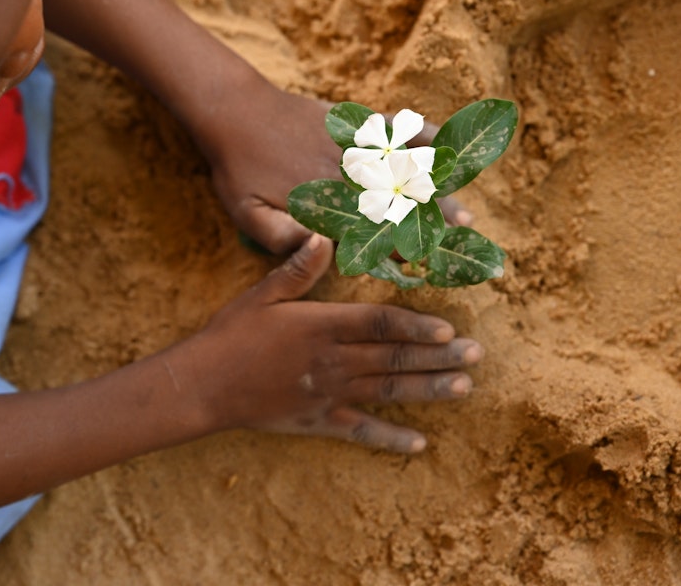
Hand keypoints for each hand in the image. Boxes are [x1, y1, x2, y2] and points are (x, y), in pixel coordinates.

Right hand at [178, 234, 482, 452]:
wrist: (205, 385)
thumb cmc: (231, 334)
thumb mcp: (262, 294)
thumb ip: (297, 269)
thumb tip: (325, 237)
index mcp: (321, 325)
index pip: (378, 324)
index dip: (415, 325)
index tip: (447, 328)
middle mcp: (332, 361)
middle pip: (394, 358)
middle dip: (438, 357)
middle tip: (476, 355)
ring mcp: (328, 394)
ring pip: (388, 391)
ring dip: (428, 390)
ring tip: (464, 388)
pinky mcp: (319, 420)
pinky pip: (361, 431)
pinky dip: (391, 439)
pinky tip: (420, 443)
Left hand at [201, 78, 471, 254]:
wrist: (234, 112)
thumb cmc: (239, 170)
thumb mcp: (248, 213)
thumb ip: (283, 237)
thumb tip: (324, 249)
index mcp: (323, 200)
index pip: (369, 229)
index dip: (398, 246)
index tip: (424, 262)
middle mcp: (343, 173)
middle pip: (396, 201)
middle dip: (431, 221)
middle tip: (463, 238)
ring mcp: (350, 146)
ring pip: (402, 171)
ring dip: (434, 190)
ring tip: (463, 210)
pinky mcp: (351, 123)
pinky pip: (392, 128)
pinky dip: (419, 133)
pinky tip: (444, 141)